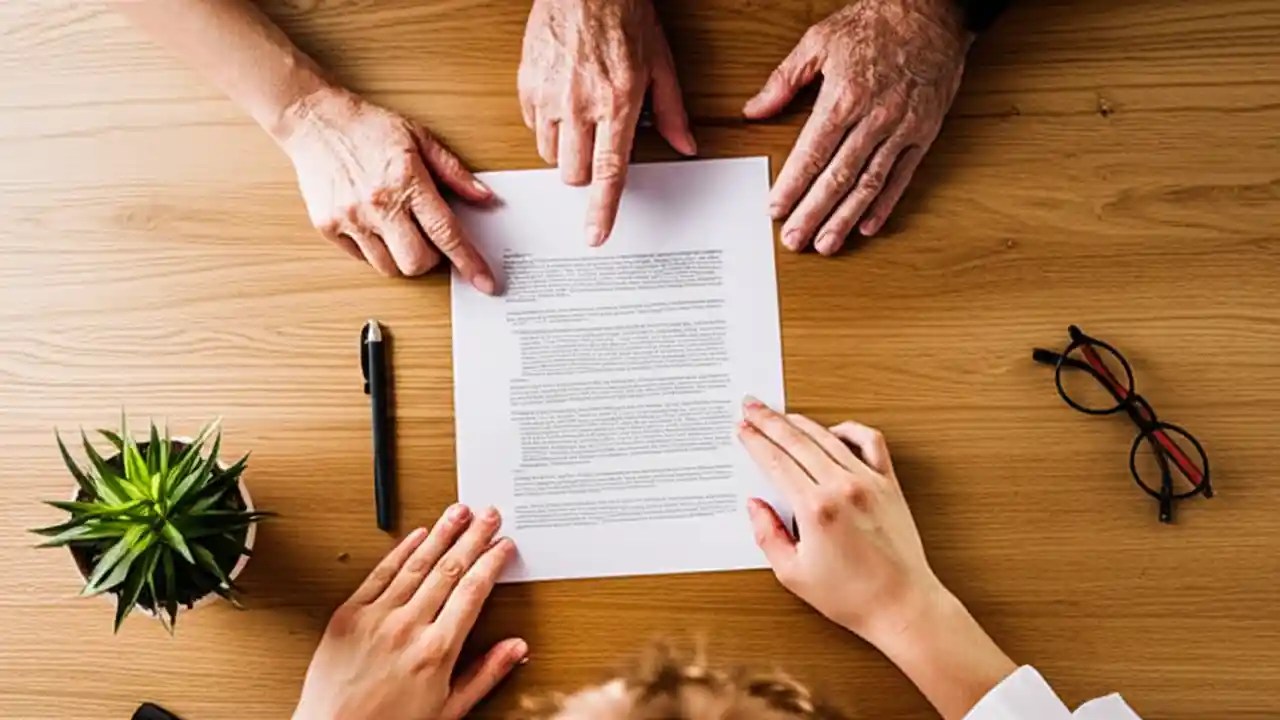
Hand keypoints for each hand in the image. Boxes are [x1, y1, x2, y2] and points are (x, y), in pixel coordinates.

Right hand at [277, 87, 496, 291]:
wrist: (314, 120)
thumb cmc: (367, 127)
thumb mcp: (420, 138)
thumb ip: (454, 172)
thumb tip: (484, 197)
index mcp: (406, 181)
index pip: (446, 233)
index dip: (469, 261)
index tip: (484, 281)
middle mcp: (378, 204)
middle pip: (416, 263)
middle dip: (429, 260)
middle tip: (428, 239)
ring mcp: (350, 218)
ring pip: (388, 267)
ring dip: (400, 256)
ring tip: (397, 226)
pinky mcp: (327, 226)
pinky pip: (360, 258)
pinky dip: (373, 249)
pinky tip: (373, 223)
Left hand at [292, 505, 526, 719]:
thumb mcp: (449, 709)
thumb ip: (486, 674)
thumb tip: (516, 648)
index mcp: (436, 651)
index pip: (473, 592)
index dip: (491, 563)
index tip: (503, 547)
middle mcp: (408, 628)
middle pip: (450, 570)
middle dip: (474, 537)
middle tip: (489, 515)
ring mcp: (376, 618)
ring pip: (417, 564)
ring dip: (442, 533)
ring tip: (459, 512)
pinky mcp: (348, 615)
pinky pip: (380, 573)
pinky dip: (401, 551)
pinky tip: (418, 535)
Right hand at [518, 0, 695, 246]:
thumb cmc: (624, 16)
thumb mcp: (660, 64)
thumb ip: (671, 112)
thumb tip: (686, 146)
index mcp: (617, 103)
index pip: (608, 173)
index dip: (602, 211)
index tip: (596, 235)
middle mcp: (580, 104)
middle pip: (573, 173)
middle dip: (585, 173)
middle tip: (597, 149)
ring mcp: (549, 96)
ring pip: (550, 155)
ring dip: (566, 151)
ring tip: (581, 121)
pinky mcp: (527, 86)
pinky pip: (533, 127)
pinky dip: (548, 126)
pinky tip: (562, 103)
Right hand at [737, 399, 941, 640]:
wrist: (902, 605)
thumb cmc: (852, 596)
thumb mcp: (793, 574)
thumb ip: (767, 534)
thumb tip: (756, 505)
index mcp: (815, 508)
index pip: (775, 461)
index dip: (754, 440)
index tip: (742, 428)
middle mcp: (842, 487)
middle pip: (797, 440)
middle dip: (769, 420)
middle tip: (752, 406)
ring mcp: (869, 482)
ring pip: (828, 436)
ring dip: (801, 421)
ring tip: (782, 414)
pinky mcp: (889, 485)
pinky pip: (870, 442)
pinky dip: (850, 429)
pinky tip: (834, 430)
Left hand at [744, 0, 970, 253]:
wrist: (933, 10)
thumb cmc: (876, 23)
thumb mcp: (818, 41)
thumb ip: (783, 80)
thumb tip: (754, 110)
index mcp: (843, 97)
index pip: (811, 154)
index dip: (792, 186)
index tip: (775, 209)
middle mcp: (874, 118)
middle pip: (837, 178)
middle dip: (813, 213)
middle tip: (795, 240)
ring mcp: (901, 129)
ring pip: (869, 184)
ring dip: (845, 218)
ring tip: (827, 243)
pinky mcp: (924, 133)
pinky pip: (903, 176)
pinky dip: (885, 204)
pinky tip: (868, 225)